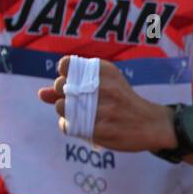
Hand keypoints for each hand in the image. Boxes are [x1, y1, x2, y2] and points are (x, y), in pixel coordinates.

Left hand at [38, 57, 175, 151]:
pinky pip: (69, 126)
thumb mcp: (106, 85)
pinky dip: (68, 126)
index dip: (63, 74)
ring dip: (64, 112)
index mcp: (106, 72)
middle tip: (76, 100)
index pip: (67, 64)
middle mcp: (104, 87)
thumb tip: (41, 93)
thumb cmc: (123, 102)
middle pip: (61, 86)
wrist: (151, 124)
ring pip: (62, 107)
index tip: (72, 82)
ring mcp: (102, 109)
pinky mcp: (101, 129)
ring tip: (77, 113)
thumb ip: (73, 86)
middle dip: (61, 94)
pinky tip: (79, 125)